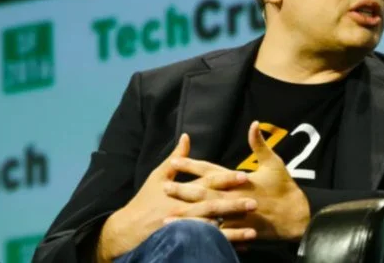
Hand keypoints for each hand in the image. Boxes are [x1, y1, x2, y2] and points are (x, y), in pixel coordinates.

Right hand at [95, 134, 257, 262]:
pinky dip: (224, 245)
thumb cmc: (145, 200)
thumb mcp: (158, 177)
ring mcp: (185, 229)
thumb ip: (175, 159)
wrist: (128, 230)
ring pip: (213, 230)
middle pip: (213, 207)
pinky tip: (242, 246)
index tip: (243, 176)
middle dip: (233, 205)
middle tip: (254, 202)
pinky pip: (207, 245)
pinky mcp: (185, 242)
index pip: (207, 183)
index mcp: (181, 192)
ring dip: (233, 231)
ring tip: (253, 231)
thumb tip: (186, 137)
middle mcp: (184, 210)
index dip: (225, 179)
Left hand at [165, 122, 311, 240]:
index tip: (175, 160)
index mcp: (239, 179)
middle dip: (182, 190)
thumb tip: (254, 124)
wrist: (297, 216)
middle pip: (203, 193)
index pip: (211, 170)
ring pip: (207, 215)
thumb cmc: (285, 188)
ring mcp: (236, 215)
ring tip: (167, 217)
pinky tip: (188, 237)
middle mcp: (234, 196)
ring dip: (187, 216)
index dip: (192, 165)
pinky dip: (202, 235)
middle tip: (163, 187)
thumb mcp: (274, 163)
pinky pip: (218, 234)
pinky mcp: (240, 230)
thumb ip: (260, 144)